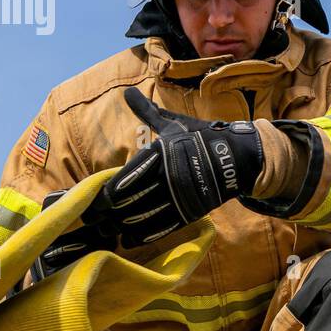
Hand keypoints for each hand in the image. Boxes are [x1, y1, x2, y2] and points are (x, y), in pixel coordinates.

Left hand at [83, 88, 263, 246]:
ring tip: (109, 228)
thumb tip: (127, 92)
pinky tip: (129, 238)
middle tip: (93, 218)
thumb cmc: (200, 138)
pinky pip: (162, 228)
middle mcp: (167, 177)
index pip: (123, 180)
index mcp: (159, 154)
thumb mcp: (174, 124)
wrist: (237, 157)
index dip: (105, 193)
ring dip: (122, 226)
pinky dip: (143, 235)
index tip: (93, 199)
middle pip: (128, 202)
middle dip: (107, 213)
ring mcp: (179, 197)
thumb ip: (148, 113)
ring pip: (142, 218)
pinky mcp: (189, 211)